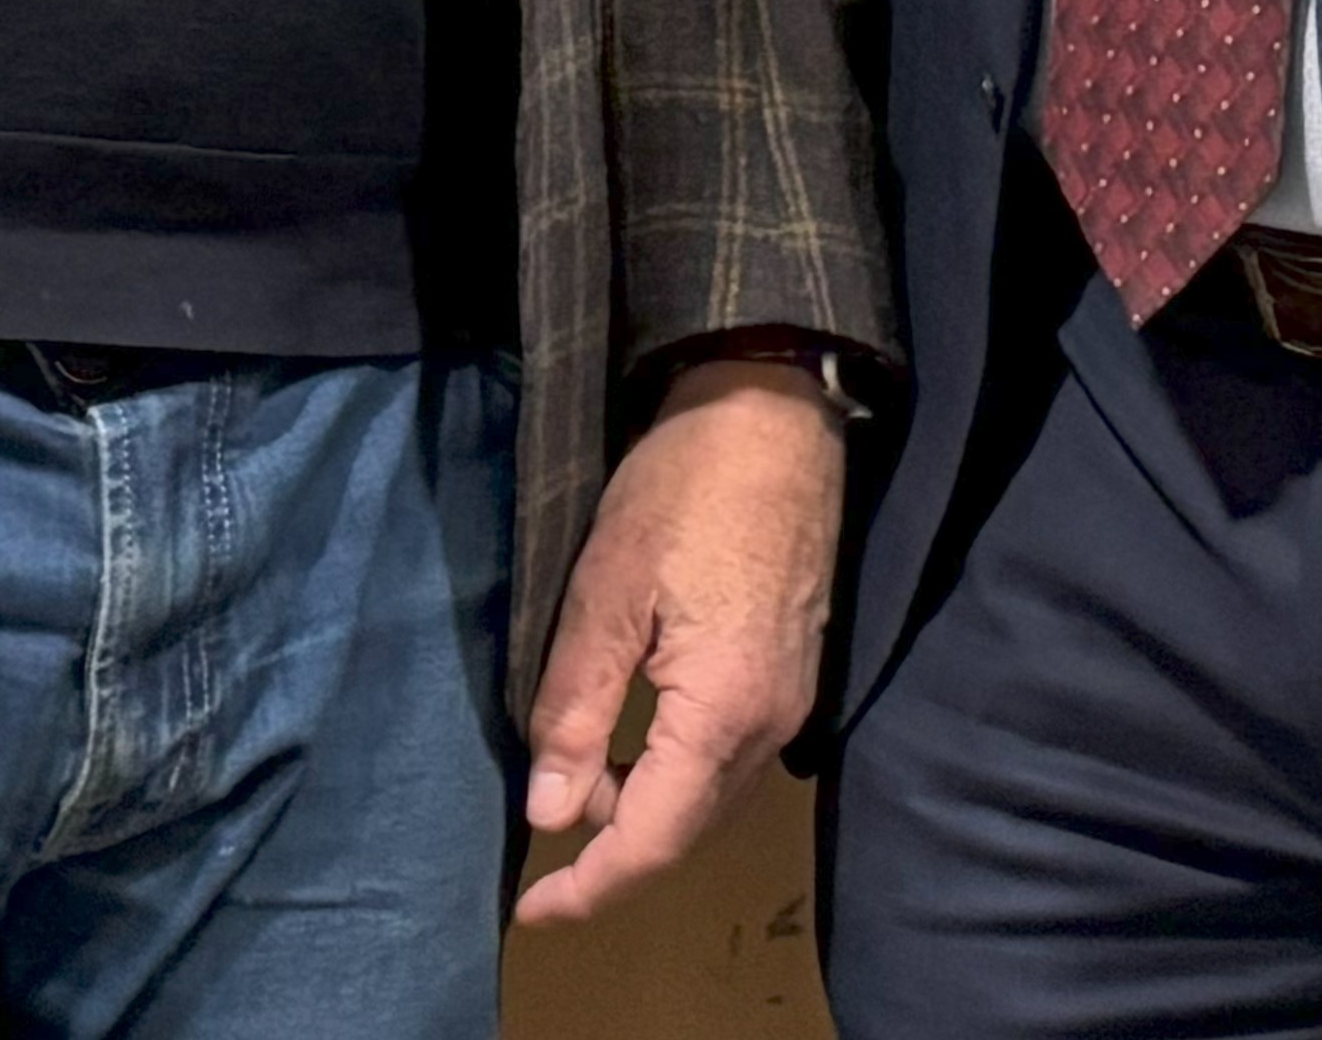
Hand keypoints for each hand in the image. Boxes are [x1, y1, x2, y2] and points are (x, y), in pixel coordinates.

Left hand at [511, 363, 845, 925]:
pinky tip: (632, 743)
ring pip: (711, 798)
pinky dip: (676, 774)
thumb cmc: (683, 487)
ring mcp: (790, 699)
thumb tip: (548, 814)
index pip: (653, 840)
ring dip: (644, 812)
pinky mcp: (792, 672)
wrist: (773, 411)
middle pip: (688, 832)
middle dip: (612, 855)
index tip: (529, 911)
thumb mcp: (604, 592)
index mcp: (723, 712)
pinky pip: (730, 760)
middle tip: (540, 854)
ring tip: (574, 785)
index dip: (589, 887)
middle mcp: (770, 724)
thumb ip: (577, 711)